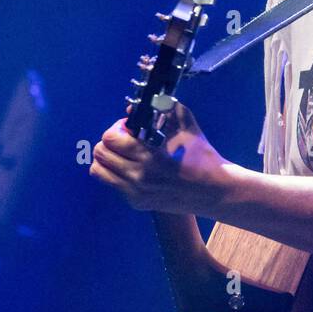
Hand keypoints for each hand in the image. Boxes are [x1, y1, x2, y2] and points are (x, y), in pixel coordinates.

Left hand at [90, 103, 227, 214]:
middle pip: (100, 154)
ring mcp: (136, 193)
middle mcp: (138, 177)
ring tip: (123, 154)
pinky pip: (112, 183)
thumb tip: (133, 109)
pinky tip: (133, 168)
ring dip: (107, 159)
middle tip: (125, 140)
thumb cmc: (201, 156)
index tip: (129, 128)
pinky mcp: (137, 203)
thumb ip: (163, 109)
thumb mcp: (187, 125)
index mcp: (149, 156)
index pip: (110, 139)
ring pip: (98, 171)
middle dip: (110, 142)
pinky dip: (116, 173)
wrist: (214, 191)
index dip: (117, 128)